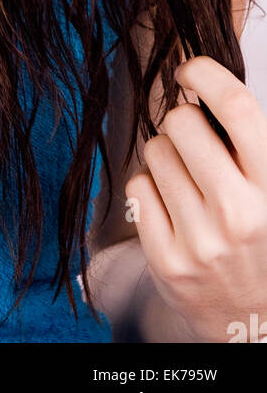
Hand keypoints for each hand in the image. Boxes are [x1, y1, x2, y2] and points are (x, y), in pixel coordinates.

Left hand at [125, 57, 266, 342]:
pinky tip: (172, 207)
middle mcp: (240, 213)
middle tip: (193, 142)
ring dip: (166, 157)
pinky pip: (137, 187)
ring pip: (155, 152)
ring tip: (188, 183)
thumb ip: (247, 141)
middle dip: (181, 121)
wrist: (255, 321)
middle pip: (181, 123)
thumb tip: (201, 84)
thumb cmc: (261, 237)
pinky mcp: (167, 260)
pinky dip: (149, 188)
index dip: (206, 74)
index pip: (236, 107)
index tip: (190, 71)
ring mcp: (200, 240)